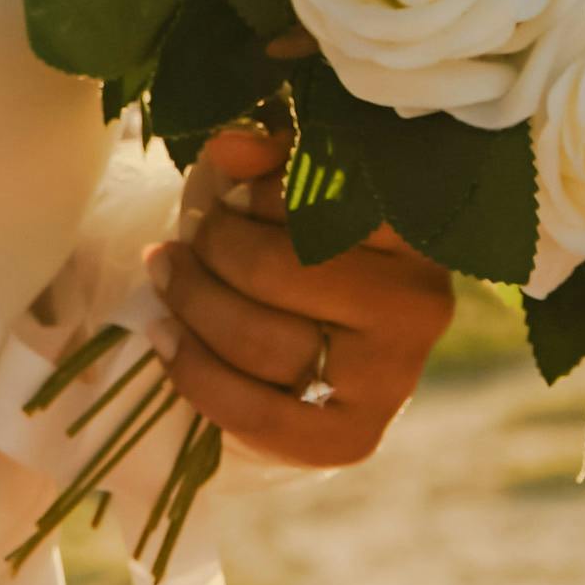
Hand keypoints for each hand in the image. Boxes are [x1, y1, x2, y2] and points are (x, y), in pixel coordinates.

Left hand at [153, 123, 455, 466]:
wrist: (338, 354)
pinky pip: (256, 412)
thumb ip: (274, 162)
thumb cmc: (319, 253)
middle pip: (283, 271)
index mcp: (417, 232)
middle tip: (184, 240)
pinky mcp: (354, 437)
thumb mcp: (305, 194)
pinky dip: (195, 372)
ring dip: (193, 303)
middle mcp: (419, 306)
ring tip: (166, 275)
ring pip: (261, 340)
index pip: (330, 201)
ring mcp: (391, 379)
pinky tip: (165, 336)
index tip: (230, 195)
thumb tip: (229, 147)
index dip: (265, 196)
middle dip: (214, 249)